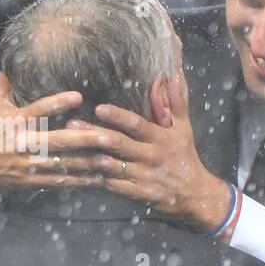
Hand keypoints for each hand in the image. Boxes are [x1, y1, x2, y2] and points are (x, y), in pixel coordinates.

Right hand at [0, 74, 107, 194]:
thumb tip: (10, 61)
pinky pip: (59, 181)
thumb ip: (6, 84)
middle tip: (108, 136)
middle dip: (85, 139)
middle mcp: (24, 143)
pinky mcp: (32, 180)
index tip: (79, 96)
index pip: (39, 110)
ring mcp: (29, 164)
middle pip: (58, 141)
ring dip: (88, 164)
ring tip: (110, 160)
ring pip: (63, 164)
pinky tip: (98, 178)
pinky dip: (79, 181)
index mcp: (17, 121)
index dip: (58, 103)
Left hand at [66, 41, 233, 234]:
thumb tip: (174, 71)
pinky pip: (114, 186)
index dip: (118, 117)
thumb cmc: (185, 154)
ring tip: (70, 150)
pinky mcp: (138, 193)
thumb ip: (177, 100)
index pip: (136, 125)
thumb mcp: (184, 127)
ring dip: (91, 158)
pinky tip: (81, 173)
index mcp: (160, 137)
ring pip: (113, 166)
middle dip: (94, 133)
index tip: (99, 108)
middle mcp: (150, 156)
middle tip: (71, 124)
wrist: (194, 192)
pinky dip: (98, 180)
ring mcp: (143, 176)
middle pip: (118, 144)